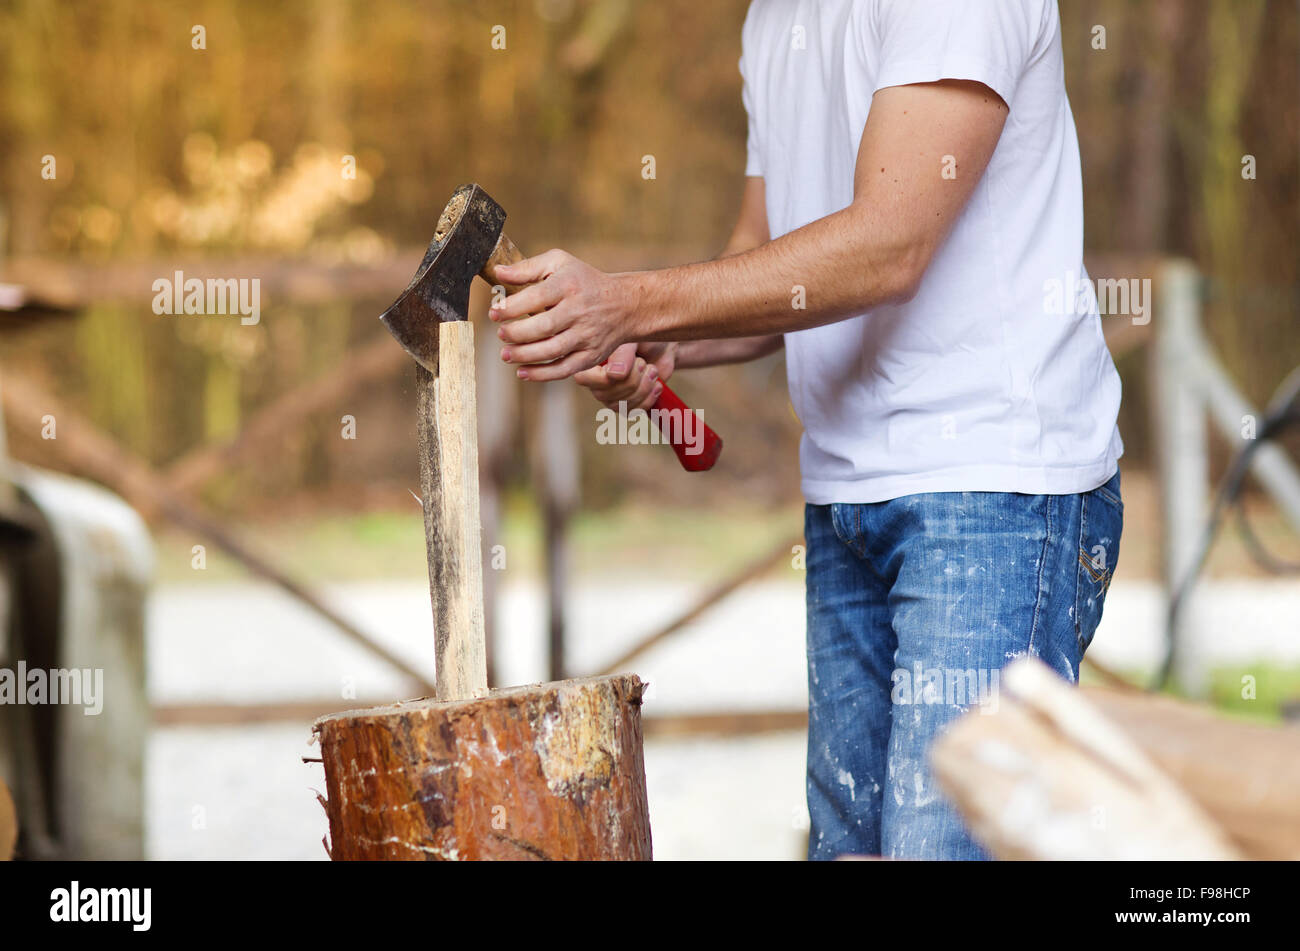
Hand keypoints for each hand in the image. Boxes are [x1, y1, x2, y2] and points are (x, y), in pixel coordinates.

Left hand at [489, 249, 634, 381]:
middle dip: (516, 333)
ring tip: (506, 354)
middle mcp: (579, 311)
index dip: (511, 307)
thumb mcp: (560, 263)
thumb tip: (498, 272)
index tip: (495, 312)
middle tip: (501, 334)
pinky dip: (542, 374)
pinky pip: (564, 369)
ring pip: (552, 350)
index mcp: (569, 285)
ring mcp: (586, 335)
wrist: (625, 305)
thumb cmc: (585, 281)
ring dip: (525, 355)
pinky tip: (522, 372)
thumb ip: (528, 267)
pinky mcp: (590, 356)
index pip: (536, 297)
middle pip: (543, 327)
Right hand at [573, 342, 677, 410]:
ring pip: (620, 405)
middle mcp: (596, 380)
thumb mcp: (632, 339)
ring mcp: (610, 395)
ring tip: (652, 371)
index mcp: (590, 361)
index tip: (632, 361)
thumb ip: (622, 354)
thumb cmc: (643, 339)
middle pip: (605, 395)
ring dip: (642, 389)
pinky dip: (648, 399)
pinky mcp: (626, 404)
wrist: (662, 347)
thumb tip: (615, 375)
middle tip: (643, 363)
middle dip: (632, 380)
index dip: (606, 377)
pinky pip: (632, 411)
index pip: (584, 378)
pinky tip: (656, 384)